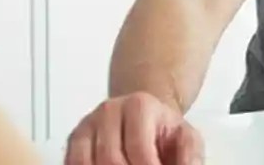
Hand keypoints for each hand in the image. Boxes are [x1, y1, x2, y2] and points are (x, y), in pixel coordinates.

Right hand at [64, 92, 203, 164]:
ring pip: (87, 162)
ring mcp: (88, 124)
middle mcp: (109, 111)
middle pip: (110, 159)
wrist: (143, 115)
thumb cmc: (163, 130)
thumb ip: (190, 157)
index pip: (138, 149)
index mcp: (139, 105)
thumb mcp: (187, 138)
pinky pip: (73, 162)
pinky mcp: (74, 139)